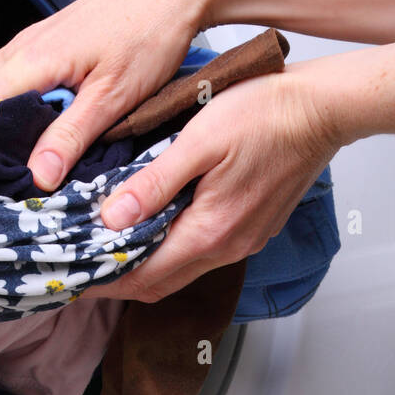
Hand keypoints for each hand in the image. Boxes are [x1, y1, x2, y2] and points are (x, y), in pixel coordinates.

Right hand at [0, 0, 206, 191]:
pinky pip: (8, 75)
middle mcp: (23, 48)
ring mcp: (32, 43)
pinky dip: (5, 103)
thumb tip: (40, 174)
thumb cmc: (148, 35)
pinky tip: (23, 129)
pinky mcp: (47, 45)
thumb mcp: (112, 98)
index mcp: (33, 62)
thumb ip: (72, 136)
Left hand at [91, 61, 346, 302]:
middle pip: (160, 284)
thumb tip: (111, 218)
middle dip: (119, 282)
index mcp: (209, 232)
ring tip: (111, 248)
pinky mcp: (251, 229)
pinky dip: (171, 251)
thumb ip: (153, 184)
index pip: (143, 278)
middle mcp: (227, 248)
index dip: (104, 283)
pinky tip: (156, 228)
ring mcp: (242, 242)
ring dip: (146, 267)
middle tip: (83, 268)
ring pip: (181, 271)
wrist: (322, 110)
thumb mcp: (198, 140)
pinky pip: (202, 254)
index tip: (73, 279)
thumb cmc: (265, 114)